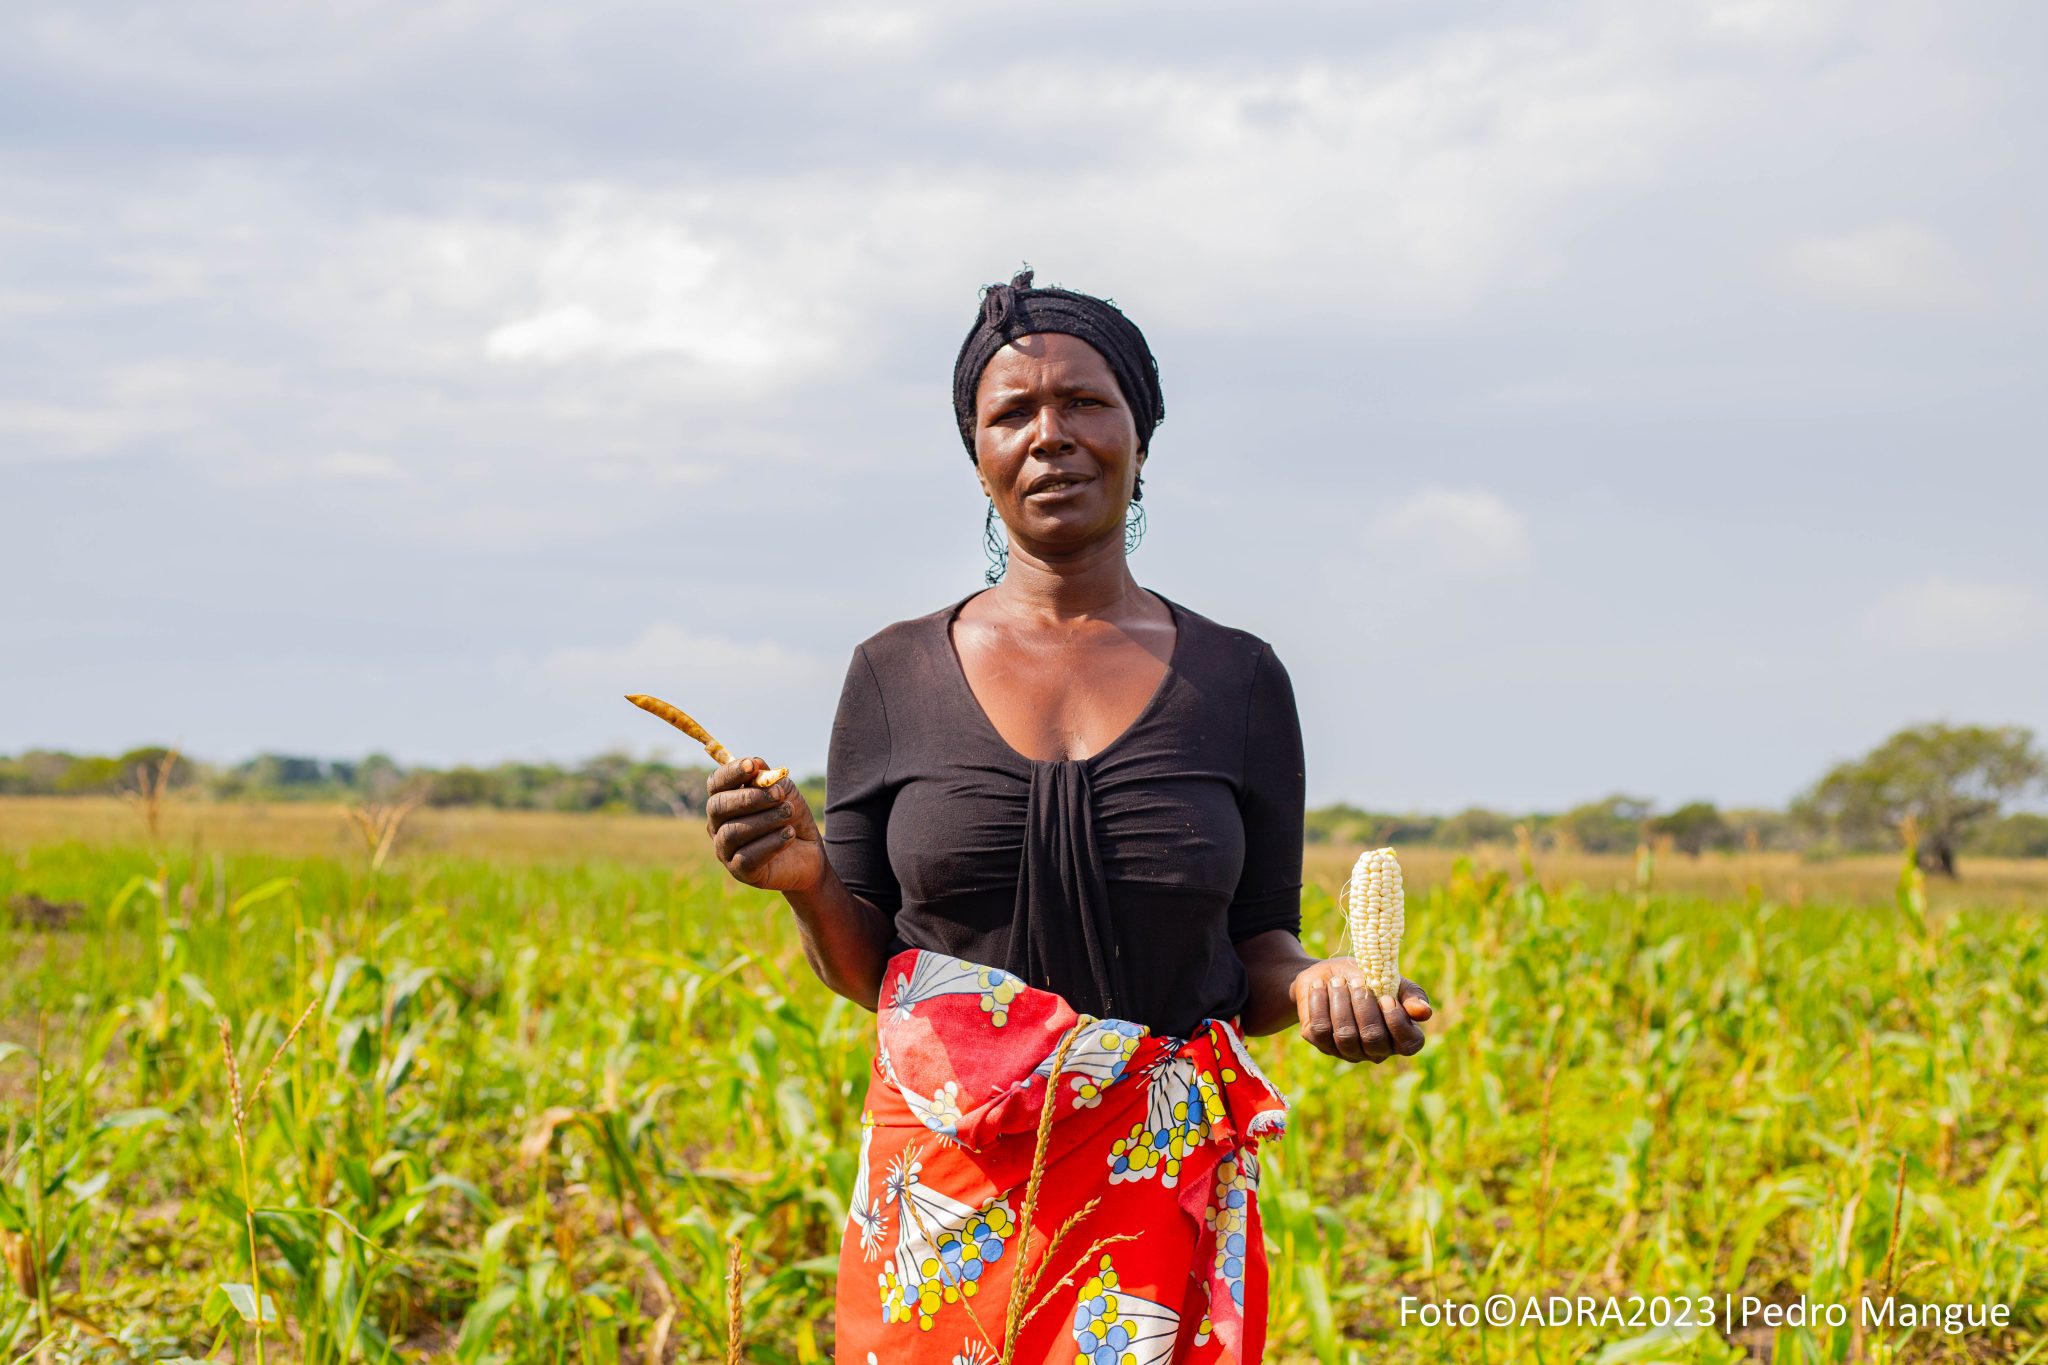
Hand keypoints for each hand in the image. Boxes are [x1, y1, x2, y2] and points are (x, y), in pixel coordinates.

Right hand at [705, 758, 823, 892]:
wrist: (809, 853)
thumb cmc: (790, 818)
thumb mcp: (784, 792)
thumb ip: (768, 778)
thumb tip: (755, 763)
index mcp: (725, 801)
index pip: (715, 783)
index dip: (730, 772)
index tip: (751, 766)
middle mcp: (718, 825)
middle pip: (718, 807)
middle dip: (749, 797)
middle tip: (779, 795)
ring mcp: (725, 850)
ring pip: (732, 832)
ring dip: (765, 819)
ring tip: (788, 814)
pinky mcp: (740, 871)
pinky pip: (747, 856)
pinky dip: (771, 843)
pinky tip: (789, 835)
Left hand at [1289, 957, 1431, 1063]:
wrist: (1327, 974)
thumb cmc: (1365, 977)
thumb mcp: (1389, 978)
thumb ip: (1409, 994)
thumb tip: (1424, 1013)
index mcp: (1400, 1035)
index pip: (1409, 1044)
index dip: (1397, 1022)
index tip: (1386, 997)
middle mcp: (1377, 1050)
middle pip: (1373, 1039)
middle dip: (1363, 1006)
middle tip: (1356, 981)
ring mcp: (1349, 1051)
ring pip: (1346, 1036)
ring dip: (1340, 1003)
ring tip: (1337, 981)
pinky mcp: (1323, 1045)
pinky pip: (1321, 1030)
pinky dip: (1320, 1003)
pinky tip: (1319, 986)